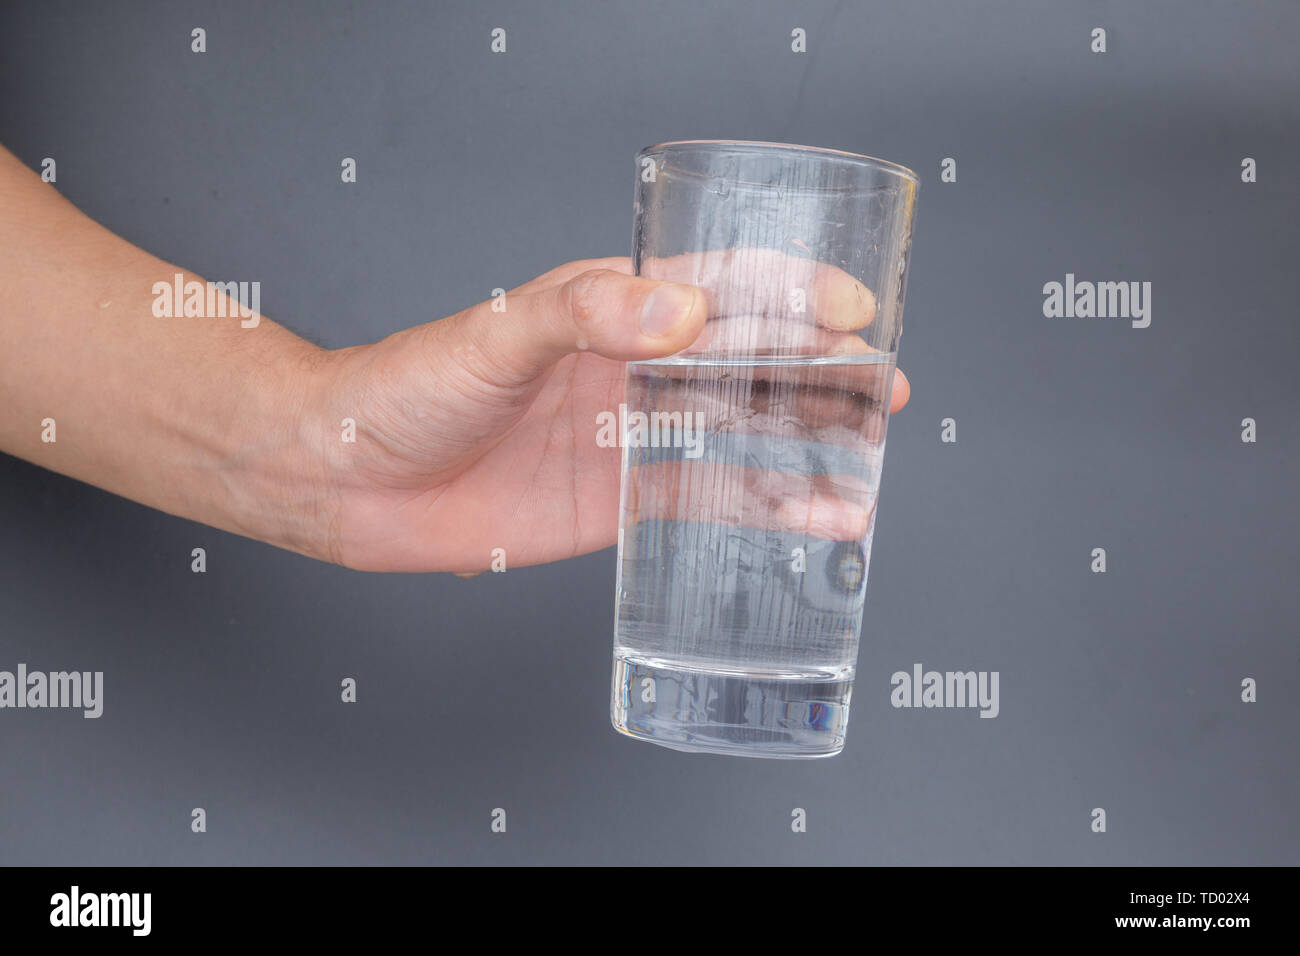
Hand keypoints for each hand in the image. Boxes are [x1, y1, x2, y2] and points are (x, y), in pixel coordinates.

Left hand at [303, 256, 910, 572]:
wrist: (352, 479)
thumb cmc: (411, 386)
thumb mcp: (496, 335)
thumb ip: (586, 316)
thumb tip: (681, 309)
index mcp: (611, 310)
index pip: (720, 287)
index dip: (790, 293)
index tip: (849, 309)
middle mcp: (635, 370)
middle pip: (749, 362)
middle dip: (821, 370)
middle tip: (883, 384)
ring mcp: (634, 438)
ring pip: (744, 433)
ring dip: (809, 441)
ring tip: (871, 451)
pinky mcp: (624, 502)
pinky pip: (711, 502)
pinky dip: (769, 506)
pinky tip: (818, 514)